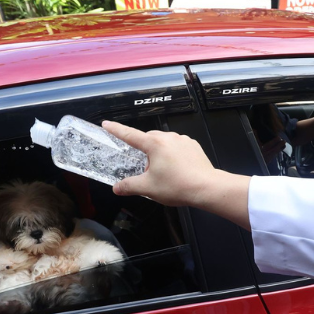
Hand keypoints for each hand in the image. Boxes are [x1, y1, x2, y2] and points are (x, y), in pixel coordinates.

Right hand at [103, 120, 252, 229]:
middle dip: (144, 152)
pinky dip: (173, 155)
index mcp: (154, 144)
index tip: (107, 124)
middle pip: (148, 140)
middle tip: (145, 170)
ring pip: (164, 143)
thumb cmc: (178, 186)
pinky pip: (177, 147)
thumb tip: (117, 188)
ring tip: (164, 173)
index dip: (116, 129)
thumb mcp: (148, 188)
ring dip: (159, 154)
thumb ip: (129, 186)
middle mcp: (169, 138)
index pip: (129, 134)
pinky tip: (176, 170)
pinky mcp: (193, 146)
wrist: (206, 188)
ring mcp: (183, 140)